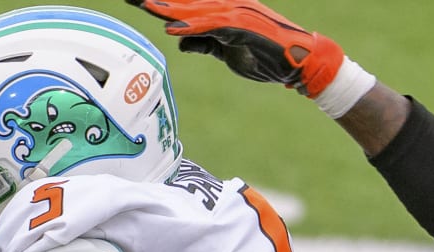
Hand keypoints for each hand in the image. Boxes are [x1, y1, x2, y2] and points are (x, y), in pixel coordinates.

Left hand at [127, 0, 343, 96]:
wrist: (298, 63)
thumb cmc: (264, 55)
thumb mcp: (224, 50)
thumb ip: (204, 43)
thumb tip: (180, 40)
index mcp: (220, 12)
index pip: (183, 5)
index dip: (160, 3)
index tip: (136, 1)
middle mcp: (226, 7)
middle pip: (183, 1)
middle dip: (157, 0)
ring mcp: (235, 15)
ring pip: (194, 10)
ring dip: (168, 8)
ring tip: (144, 5)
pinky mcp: (243, 28)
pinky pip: (212, 27)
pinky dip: (191, 27)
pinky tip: (172, 29)